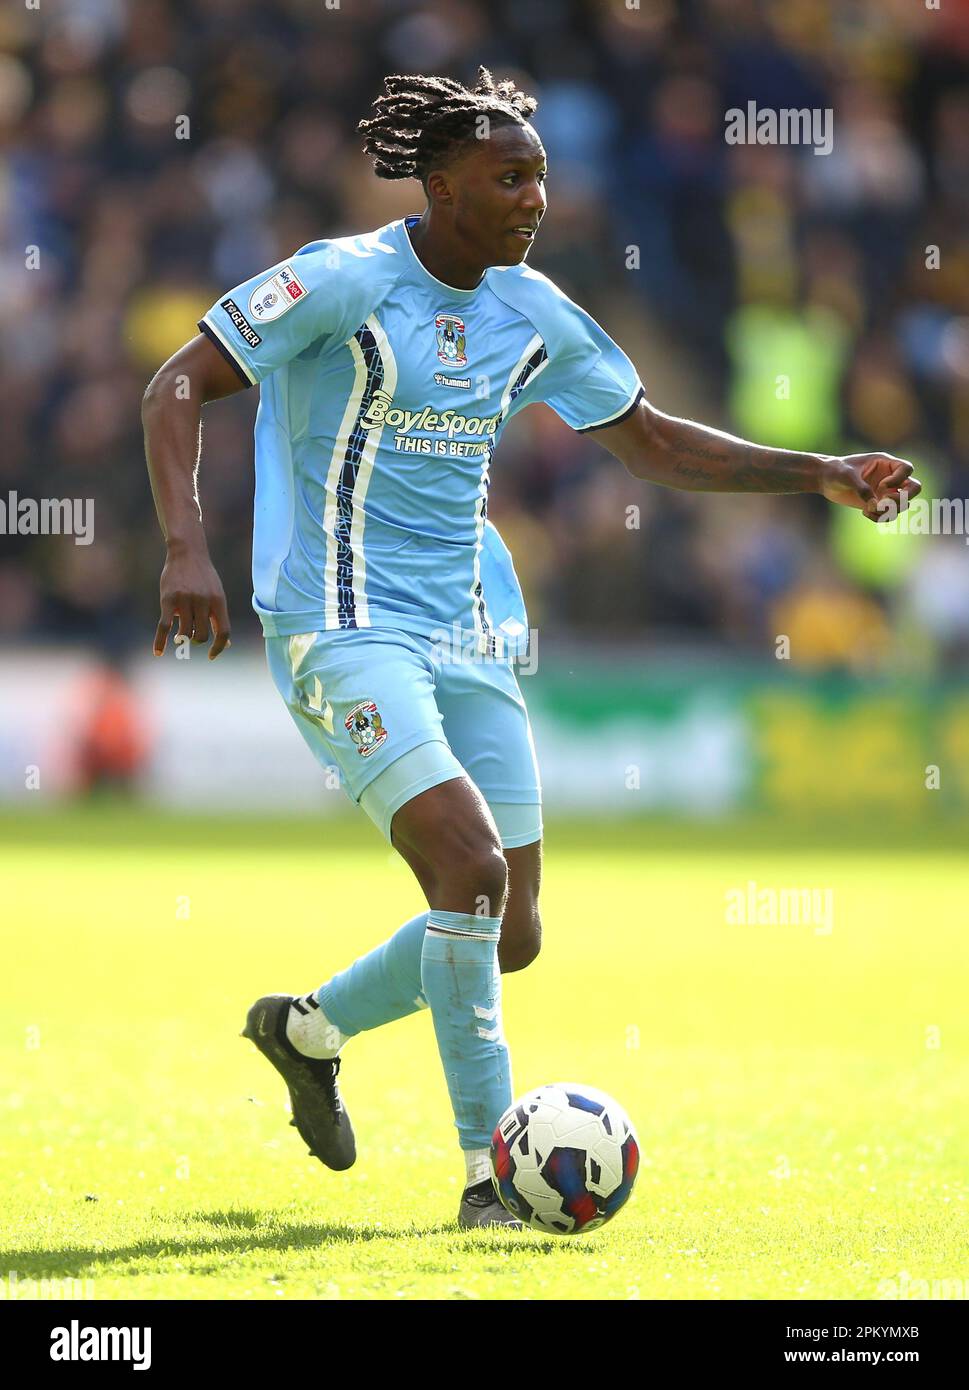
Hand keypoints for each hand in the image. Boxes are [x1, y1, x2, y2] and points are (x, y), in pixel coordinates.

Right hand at [154, 540, 231, 659]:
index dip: (219, 647)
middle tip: (189, 636)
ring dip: (182, 639)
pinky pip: (164, 626)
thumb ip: (219, 618)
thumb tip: (225, 644)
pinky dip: (160, 642)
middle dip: (196, 640)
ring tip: (179, 636)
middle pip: (202, 635)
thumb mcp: (216, 595)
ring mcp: (185, 600)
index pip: (223, 632)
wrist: (187, 552)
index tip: (211, 655)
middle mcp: (203, 601)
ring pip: (185, 632)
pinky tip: (158, 652)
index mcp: (218, 602)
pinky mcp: (168, 600)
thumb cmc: (203, 577)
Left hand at [818, 452, 920, 522]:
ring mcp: (885, 492)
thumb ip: (862, 488)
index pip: (907, 469)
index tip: (881, 485)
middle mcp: (889, 477)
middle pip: (914, 488)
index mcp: (886, 463)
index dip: (899, 480)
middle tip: (886, 502)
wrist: (825, 479)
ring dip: (890, 511)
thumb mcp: (847, 476)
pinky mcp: (877, 504)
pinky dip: (880, 517)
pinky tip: (865, 513)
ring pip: (903, 505)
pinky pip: (889, 515)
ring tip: (870, 509)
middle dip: (904, 498)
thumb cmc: (836, 470)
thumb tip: (875, 505)